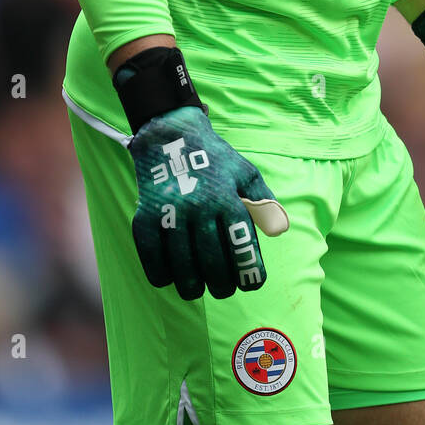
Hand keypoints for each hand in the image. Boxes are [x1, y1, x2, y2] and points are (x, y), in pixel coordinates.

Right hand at [128, 105, 287, 299]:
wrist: (171, 135)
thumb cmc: (215, 159)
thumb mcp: (245, 173)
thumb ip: (264, 202)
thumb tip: (280, 230)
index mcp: (227, 196)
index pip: (241, 244)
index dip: (249, 270)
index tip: (252, 284)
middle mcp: (199, 205)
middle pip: (212, 261)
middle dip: (221, 285)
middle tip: (223, 289)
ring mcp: (170, 211)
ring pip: (182, 265)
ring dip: (192, 286)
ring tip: (197, 289)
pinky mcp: (145, 215)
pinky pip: (151, 256)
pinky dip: (160, 274)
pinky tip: (168, 278)